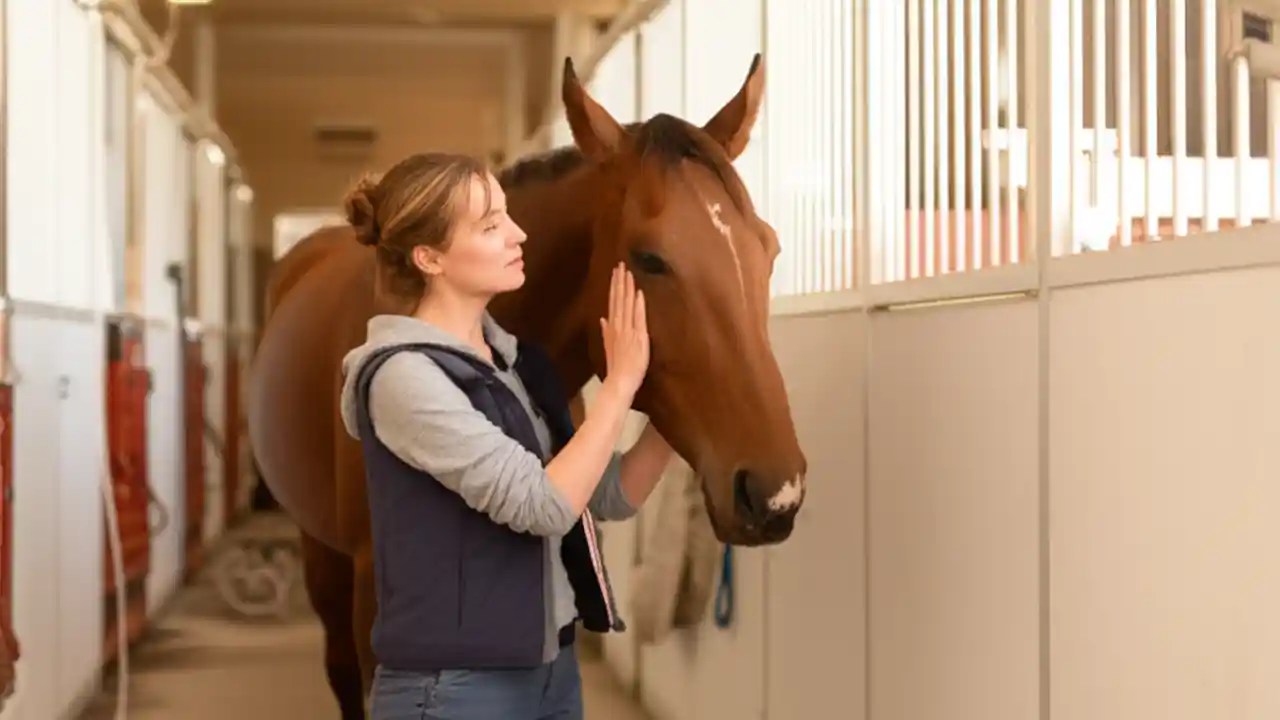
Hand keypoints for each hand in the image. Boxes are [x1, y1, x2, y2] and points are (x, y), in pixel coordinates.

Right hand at [600, 262, 648, 396]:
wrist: (620, 381)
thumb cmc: (617, 367)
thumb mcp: (609, 348)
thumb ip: (606, 332)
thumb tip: (602, 319)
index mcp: (612, 328)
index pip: (613, 302)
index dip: (615, 287)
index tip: (615, 273)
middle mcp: (618, 326)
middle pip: (618, 299)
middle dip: (619, 281)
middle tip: (621, 264)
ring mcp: (628, 330)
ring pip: (626, 305)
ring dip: (627, 288)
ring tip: (627, 272)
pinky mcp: (638, 337)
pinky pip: (638, 318)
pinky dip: (637, 305)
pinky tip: (638, 292)